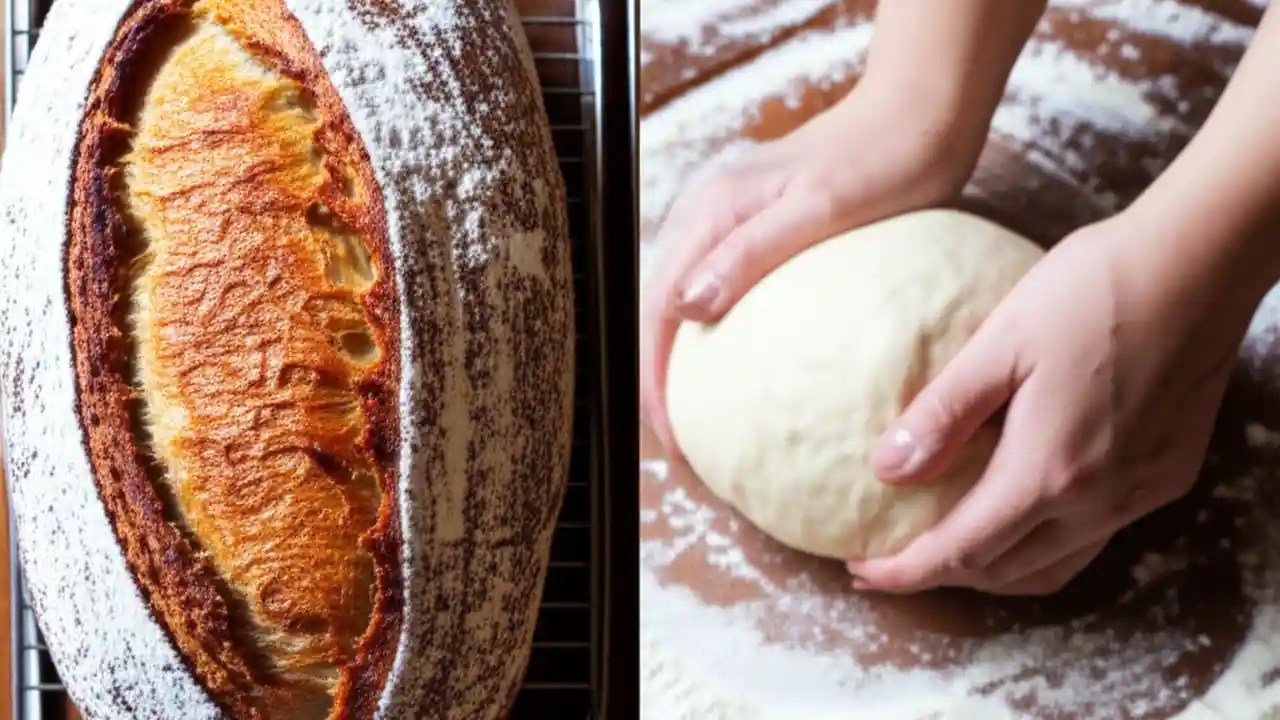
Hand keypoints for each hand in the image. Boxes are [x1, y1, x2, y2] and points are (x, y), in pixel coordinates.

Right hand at [640, 87, 980, 457]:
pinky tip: (754, 395)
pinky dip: (725, 357)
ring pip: (686, 320)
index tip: (677, 446)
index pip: (657, 313)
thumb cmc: (880, 158)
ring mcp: (727, 235)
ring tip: (714, 442)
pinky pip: (724, 309)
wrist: (917, 119)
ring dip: (689, 380)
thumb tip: (687, 309)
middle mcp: (703, 224)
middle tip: (693, 463)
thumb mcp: (820, 205)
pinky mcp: (756, 247)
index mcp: (707, 214)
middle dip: (665, 395)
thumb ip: (749, 251)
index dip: (657, 386)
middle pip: (661, 323)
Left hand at [847, 212, 1260, 595]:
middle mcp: (1098, 501)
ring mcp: (1138, 494)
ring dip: (993, 568)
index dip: (906, 572)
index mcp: (1049, 471)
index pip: (961, 552)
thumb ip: (942, 414)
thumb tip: (884, 470)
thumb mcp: (999, 344)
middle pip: (1004, 571)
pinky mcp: (1165, 476)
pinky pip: (1092, 538)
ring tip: (946, 545)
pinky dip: (1042, 543)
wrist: (1198, 263)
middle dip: (941, 573)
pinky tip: (1018, 510)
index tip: (861, 570)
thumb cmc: (1092, 290)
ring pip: (1052, 566)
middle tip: (892, 555)